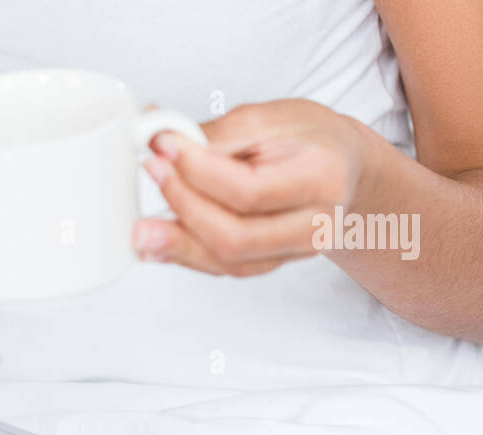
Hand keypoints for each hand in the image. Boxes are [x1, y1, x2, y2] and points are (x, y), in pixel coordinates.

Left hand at [132, 99, 368, 276]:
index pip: (248, 190)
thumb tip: (157, 137)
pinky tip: (157, 245)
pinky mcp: (274, 263)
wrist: (343, 166)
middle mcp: (316, 224)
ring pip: (228, 260)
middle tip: (151, 174)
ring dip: (178, 244)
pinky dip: (188, 256)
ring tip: (140, 227)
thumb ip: (214, 133)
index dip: (198, 172)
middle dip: (184, 208)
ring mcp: (296, 251)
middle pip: (236, 236)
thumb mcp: (269, 118)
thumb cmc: (308, 137)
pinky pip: (226, 268)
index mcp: (322, 178)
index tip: (162, 147)